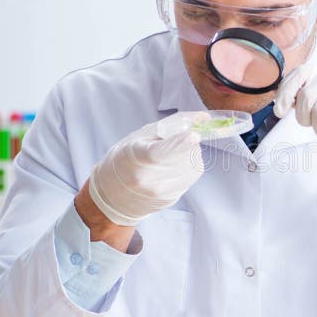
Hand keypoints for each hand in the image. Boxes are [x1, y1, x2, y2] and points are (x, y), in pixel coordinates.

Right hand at [87, 112, 205, 226]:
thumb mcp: (140, 136)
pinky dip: (189, 166)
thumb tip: (203, 118)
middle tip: (176, 140)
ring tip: (171, 155)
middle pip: (184, 156)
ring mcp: (161, 192)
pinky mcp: (172, 198)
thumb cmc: (125, 158)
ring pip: (194, 165)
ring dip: (190, 154)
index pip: (161, 153)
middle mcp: (148, 180)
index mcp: (135, 159)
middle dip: (188, 143)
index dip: (180, 144)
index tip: (195, 135)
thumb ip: (172, 124)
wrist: (113, 195)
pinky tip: (173, 166)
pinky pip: (192, 175)